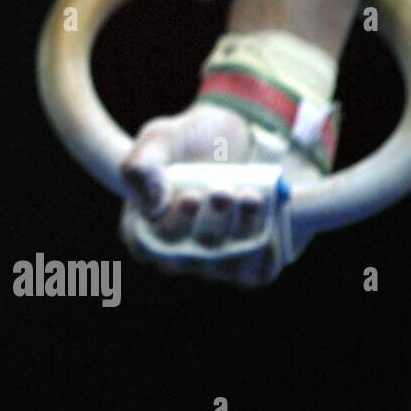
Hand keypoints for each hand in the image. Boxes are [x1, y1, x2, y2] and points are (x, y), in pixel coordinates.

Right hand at [119, 101, 319, 285]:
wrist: (232, 142)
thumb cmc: (186, 144)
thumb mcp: (159, 140)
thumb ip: (142, 167)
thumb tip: (152, 205)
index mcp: (141, 229)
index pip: (146, 247)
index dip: (171, 227)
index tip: (190, 196)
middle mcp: (174, 254)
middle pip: (190, 256)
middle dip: (210, 222)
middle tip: (222, 190)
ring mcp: (211, 263)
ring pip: (226, 263)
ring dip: (241, 229)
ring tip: (250, 195)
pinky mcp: (247, 264)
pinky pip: (257, 270)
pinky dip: (267, 243)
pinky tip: (269, 212)